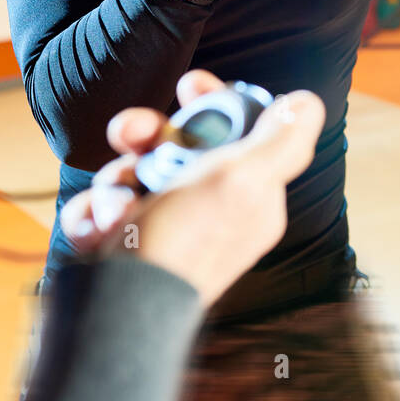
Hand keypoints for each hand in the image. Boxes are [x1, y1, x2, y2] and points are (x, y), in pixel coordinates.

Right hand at [60, 70, 325, 305]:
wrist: (118, 316)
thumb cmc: (184, 246)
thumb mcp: (244, 180)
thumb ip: (281, 139)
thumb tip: (306, 102)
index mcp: (248, 196)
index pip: (236, 133)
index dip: (212, 103)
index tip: (190, 84)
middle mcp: (208, 212)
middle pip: (174, 146)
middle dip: (145, 136)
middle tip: (129, 135)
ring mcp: (163, 230)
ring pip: (129, 173)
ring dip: (114, 183)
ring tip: (116, 212)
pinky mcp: (122, 246)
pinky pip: (100, 208)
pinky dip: (93, 216)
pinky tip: (99, 231)